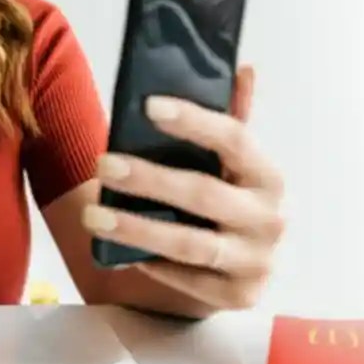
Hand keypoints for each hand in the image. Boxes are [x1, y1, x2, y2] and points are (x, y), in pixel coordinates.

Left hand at [83, 65, 284, 310]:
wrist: (241, 265)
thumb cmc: (228, 198)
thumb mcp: (234, 162)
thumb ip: (233, 117)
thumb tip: (243, 67)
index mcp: (269, 175)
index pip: (234, 139)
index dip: (193, 121)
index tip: (149, 106)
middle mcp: (271, 219)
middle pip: (203, 193)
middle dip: (148, 178)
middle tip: (102, 162)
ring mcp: (257, 261)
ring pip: (189, 243)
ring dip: (136, 228)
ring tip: (92, 215)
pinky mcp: (238, 296)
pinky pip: (186, 280)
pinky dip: (152, 263)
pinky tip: (120, 250)